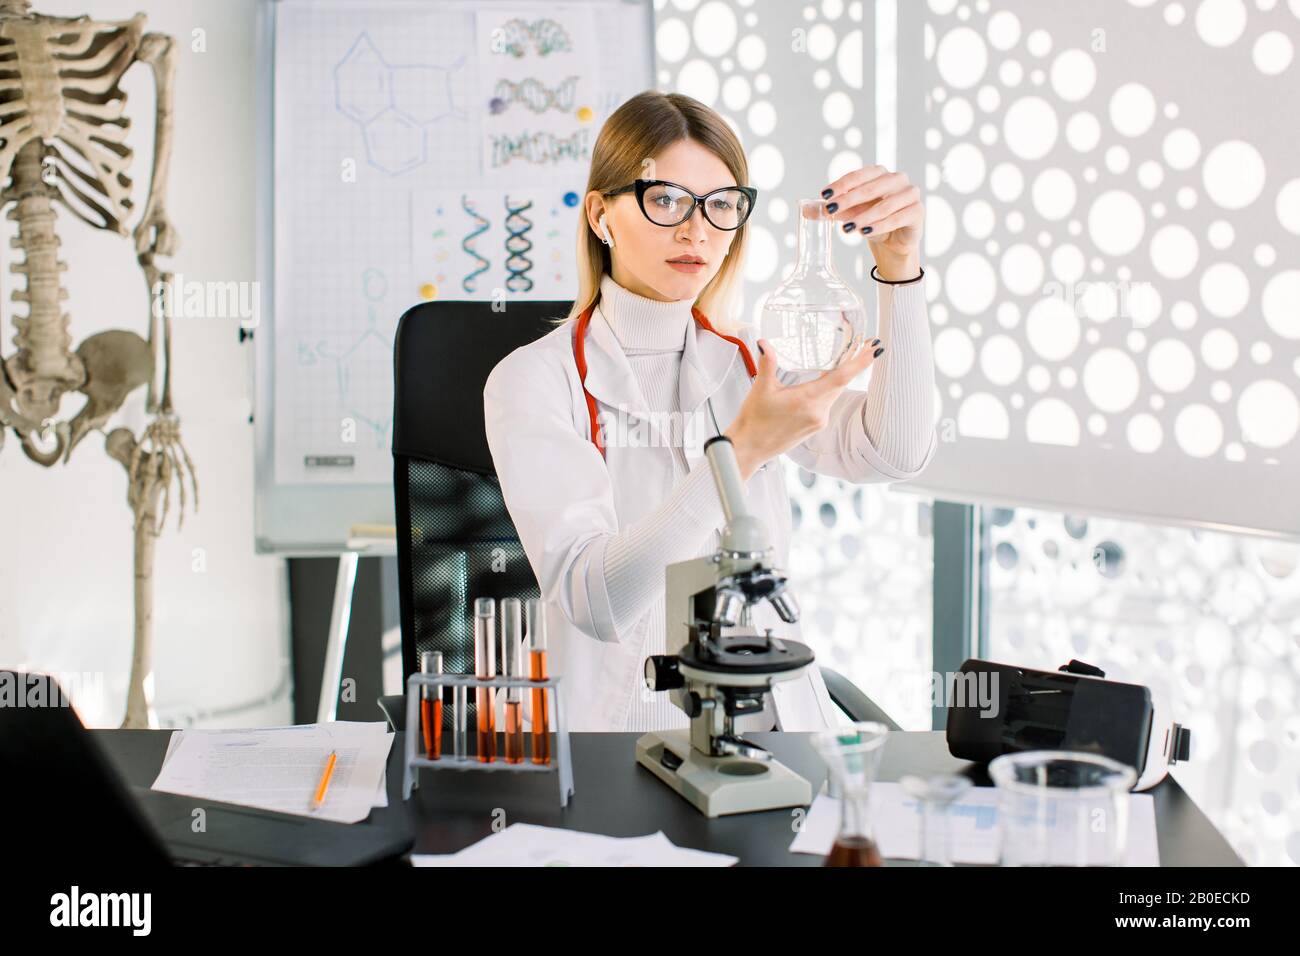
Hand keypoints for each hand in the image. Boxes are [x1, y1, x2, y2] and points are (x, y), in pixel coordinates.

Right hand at [725, 337, 884, 479]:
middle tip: (866, 346)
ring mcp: (818, 421)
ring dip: (842, 376)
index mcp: (807, 400)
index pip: (841, 377)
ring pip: (835, 393)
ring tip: (849, 359)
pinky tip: (827, 381)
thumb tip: (765, 343)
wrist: (750, 448)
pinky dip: (830, 389)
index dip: (860, 362)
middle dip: (856, 364)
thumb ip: (767, 363)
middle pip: (842, 383)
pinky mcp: (815, 426)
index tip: (874, 349)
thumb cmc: (754, 422)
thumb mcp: (761, 388)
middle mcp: (818, 412)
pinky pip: (828, 403)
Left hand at [821, 165, 923, 280]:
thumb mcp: (848, 215)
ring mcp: (910, 194)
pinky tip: (864, 232)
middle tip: (830, 210)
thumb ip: (829, 211)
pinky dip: (879, 226)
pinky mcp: (917, 212)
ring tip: (846, 228)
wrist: (893, 242)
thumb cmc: (870, 221)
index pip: (859, 175)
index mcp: (880, 174)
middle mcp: (897, 180)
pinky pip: (897, 218)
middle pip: (871, 188)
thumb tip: (804, 210)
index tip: (824, 194)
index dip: (841, 184)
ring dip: (863, 216)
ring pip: (885, 205)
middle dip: (849, 199)